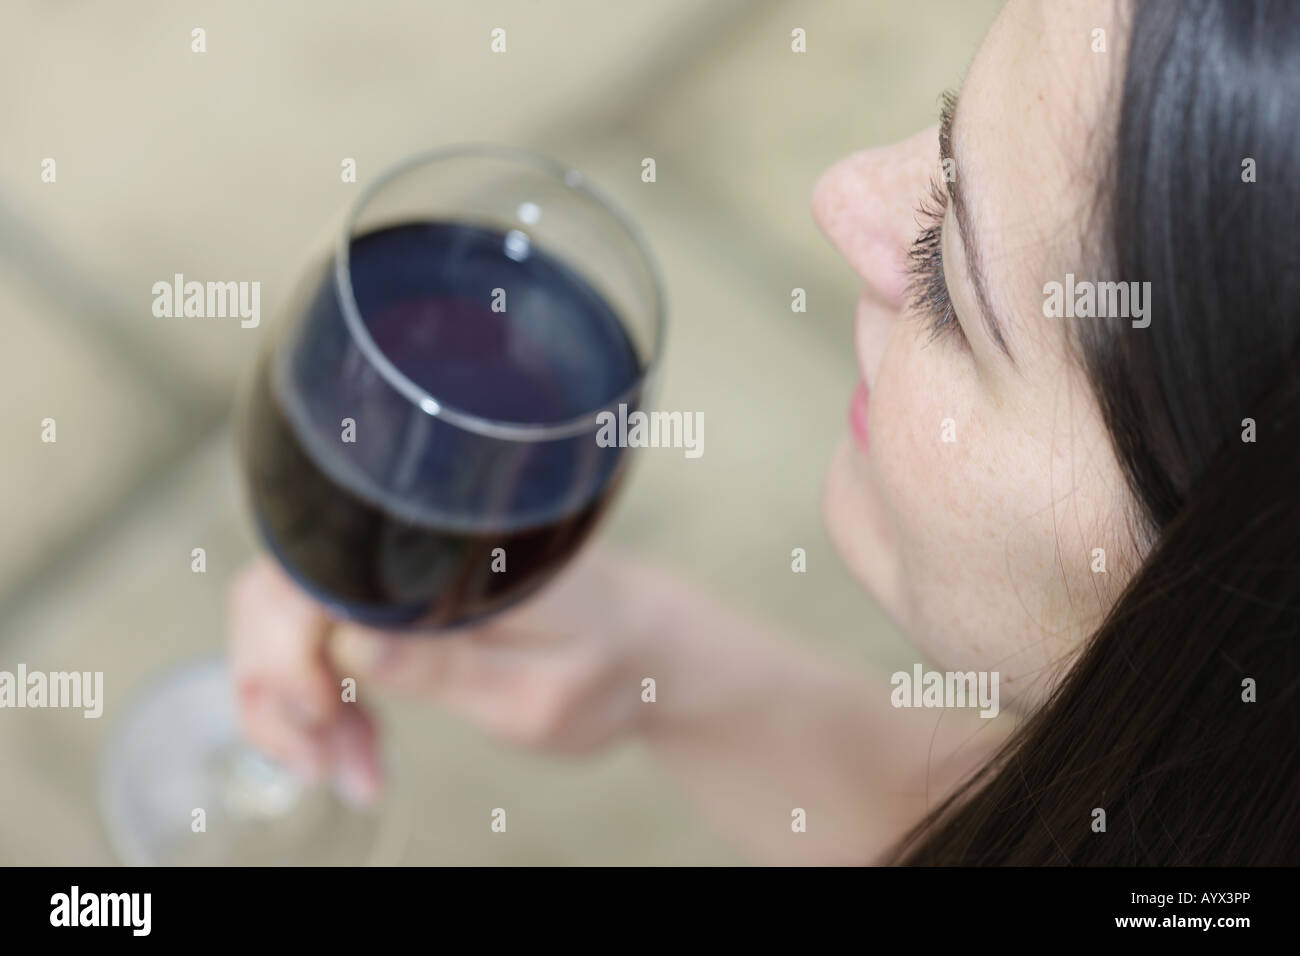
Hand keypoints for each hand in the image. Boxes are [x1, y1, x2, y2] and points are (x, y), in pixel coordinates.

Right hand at [227, 545, 670, 804]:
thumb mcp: (546, 691)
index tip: (321, 713)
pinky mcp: (391, 599)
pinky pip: (316, 640)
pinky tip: (352, 751)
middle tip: (325, 764)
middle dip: (278, 685)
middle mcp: (413, 543)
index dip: (292, 642)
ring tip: (349, 772)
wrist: (645, 649)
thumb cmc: (610, 669)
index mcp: (451, 548)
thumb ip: (453, 667)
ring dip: (291, 705)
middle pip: (280, 587)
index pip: (320, 565)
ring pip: (284, 618)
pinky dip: (315, 704)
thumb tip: (348, 643)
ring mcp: (396, 569)